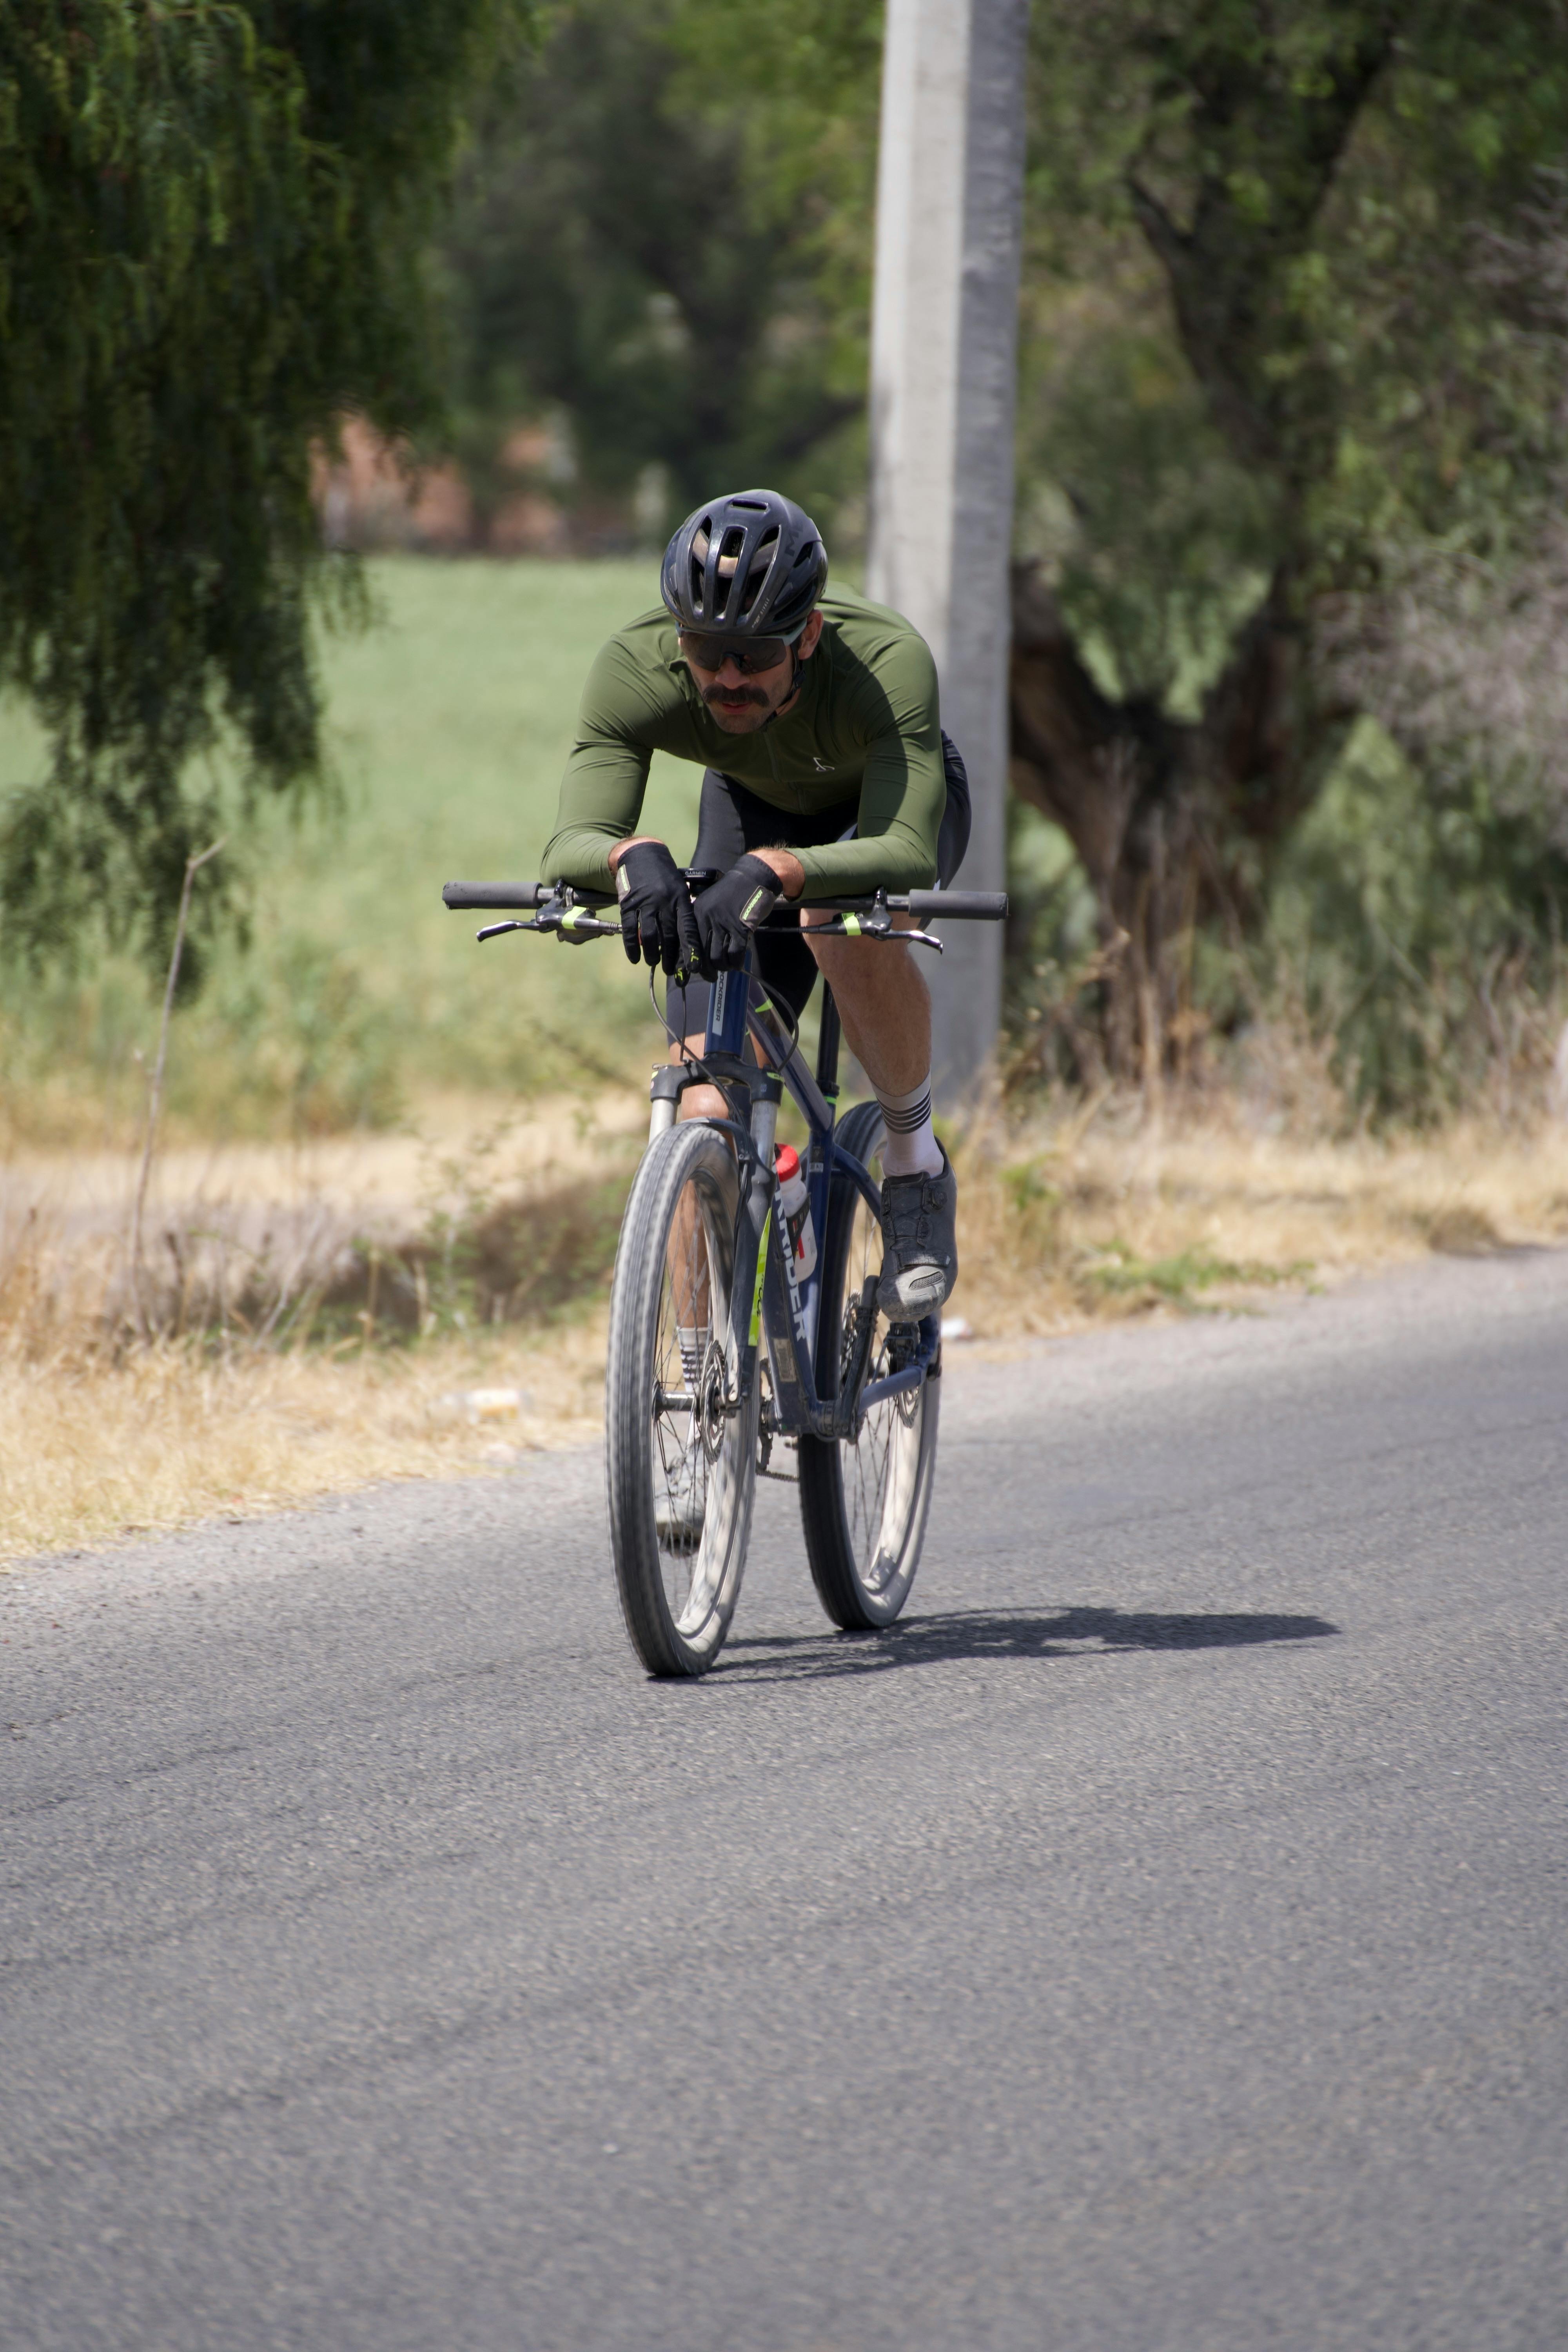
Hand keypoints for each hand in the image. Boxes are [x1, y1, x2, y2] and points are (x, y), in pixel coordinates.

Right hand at [613, 840, 699, 976]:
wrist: (640, 854)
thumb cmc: (665, 877)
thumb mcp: (680, 889)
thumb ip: (683, 913)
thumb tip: (689, 943)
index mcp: (680, 898)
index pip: (687, 929)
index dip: (690, 950)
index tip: (693, 969)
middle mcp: (664, 901)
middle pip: (668, 936)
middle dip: (670, 958)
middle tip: (672, 972)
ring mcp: (645, 902)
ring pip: (648, 935)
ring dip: (651, 954)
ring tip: (653, 963)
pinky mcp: (628, 903)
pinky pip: (629, 930)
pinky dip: (631, 947)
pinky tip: (635, 959)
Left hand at [691, 854, 781, 971]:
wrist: (752, 878)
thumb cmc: (730, 893)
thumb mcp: (708, 903)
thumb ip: (701, 924)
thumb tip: (696, 951)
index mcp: (696, 914)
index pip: (688, 944)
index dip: (690, 962)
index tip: (694, 972)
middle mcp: (707, 919)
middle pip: (702, 955)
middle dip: (707, 971)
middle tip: (712, 976)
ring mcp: (724, 924)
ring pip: (718, 958)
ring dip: (723, 967)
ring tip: (727, 967)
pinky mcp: (741, 928)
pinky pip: (735, 954)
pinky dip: (736, 963)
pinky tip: (737, 963)